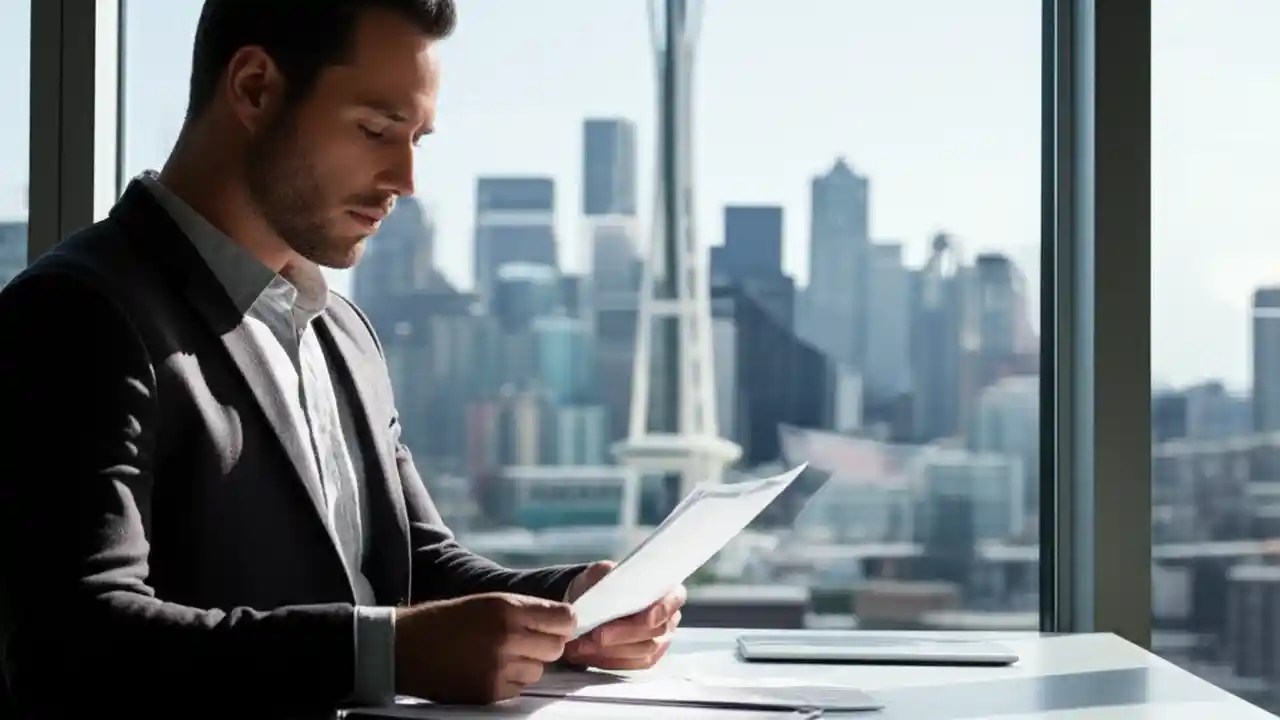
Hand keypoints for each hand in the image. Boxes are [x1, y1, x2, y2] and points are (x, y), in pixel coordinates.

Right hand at [393, 592, 574, 703]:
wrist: (408, 647)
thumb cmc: (448, 620)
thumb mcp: (489, 601)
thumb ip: (526, 610)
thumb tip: (563, 622)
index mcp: (508, 608)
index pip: (564, 619)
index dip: (564, 623)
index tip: (558, 625)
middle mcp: (507, 637)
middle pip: (556, 647)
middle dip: (546, 644)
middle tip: (526, 641)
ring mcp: (499, 667)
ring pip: (539, 670)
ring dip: (527, 664)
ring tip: (500, 655)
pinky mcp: (490, 692)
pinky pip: (520, 688)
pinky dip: (510, 681)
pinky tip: (489, 669)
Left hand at [562, 560, 685, 670]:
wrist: (589, 604)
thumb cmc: (600, 584)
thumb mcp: (601, 572)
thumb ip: (608, 575)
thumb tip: (609, 581)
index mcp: (666, 592)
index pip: (671, 603)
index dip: (661, 611)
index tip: (646, 617)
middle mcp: (668, 619)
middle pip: (654, 632)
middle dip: (624, 634)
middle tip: (597, 635)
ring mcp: (659, 642)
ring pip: (642, 651)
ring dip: (612, 650)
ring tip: (584, 645)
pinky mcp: (643, 659)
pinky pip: (630, 665)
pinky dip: (607, 660)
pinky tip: (588, 654)